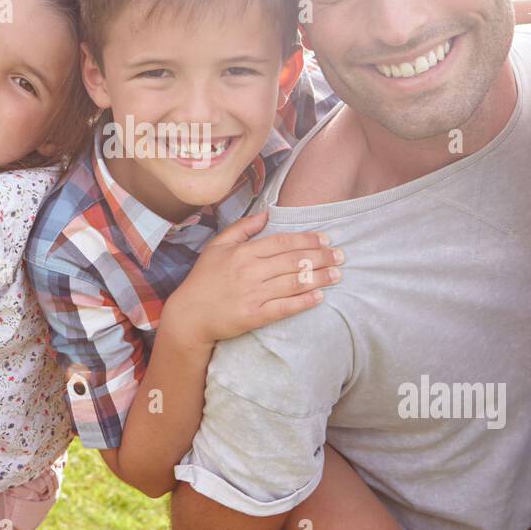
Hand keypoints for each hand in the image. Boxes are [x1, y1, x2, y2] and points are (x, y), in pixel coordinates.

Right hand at [160, 211, 342, 348]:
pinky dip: (303, 301)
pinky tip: (320, 297)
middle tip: (341, 256)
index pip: (282, 242)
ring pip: (293, 282)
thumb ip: (242, 228)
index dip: (306, 240)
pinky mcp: (254, 315)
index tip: (326, 240)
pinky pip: (284, 307)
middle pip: (293, 261)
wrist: (189, 315)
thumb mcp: (217, 246)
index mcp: (243, 252)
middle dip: (320, 257)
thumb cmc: (204, 279)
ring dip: (319, 277)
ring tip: (337, 274)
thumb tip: (266, 214)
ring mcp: (253, 294)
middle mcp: (250, 271)